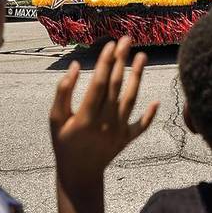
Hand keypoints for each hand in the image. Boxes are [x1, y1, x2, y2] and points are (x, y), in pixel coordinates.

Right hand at [50, 37, 158, 189]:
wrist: (78, 173)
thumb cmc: (63, 142)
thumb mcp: (55, 118)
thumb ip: (63, 91)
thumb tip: (76, 65)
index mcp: (86, 116)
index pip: (99, 83)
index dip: (105, 62)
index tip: (110, 44)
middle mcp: (105, 122)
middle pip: (116, 85)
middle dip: (121, 60)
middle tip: (127, 39)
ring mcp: (119, 131)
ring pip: (131, 99)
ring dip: (137, 76)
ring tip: (142, 56)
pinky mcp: (127, 139)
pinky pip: (141, 125)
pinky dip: (149, 114)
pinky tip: (156, 101)